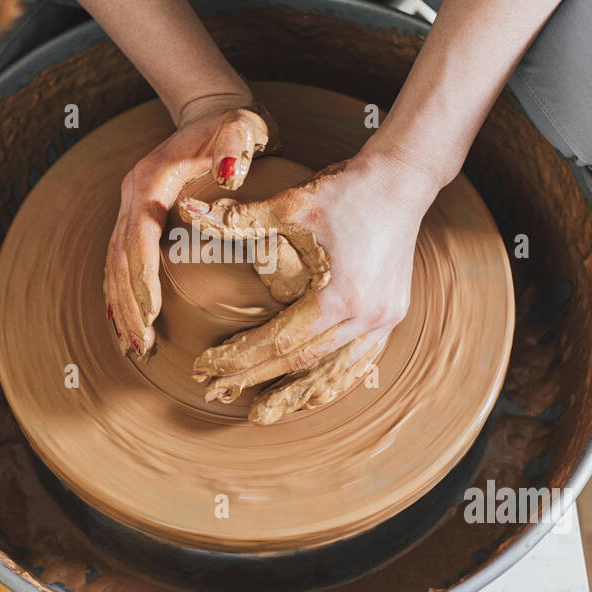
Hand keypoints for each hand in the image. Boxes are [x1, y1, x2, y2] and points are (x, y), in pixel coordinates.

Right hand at [104, 94, 273, 357]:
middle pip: (122, 257)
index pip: (140, 234)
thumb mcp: (242, 126)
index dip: (144, 275)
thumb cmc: (233, 124)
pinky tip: (128, 323)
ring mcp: (131, 206)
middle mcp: (133, 194)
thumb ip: (237, 143)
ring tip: (134, 345)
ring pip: (115, 264)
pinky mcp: (137, 217)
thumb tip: (231, 173)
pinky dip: (121, 294)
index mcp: (152, 178)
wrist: (212, 110)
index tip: (151, 312)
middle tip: (142, 343)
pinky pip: (121, 261)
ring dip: (122, 306)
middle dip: (130, 303)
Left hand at [178, 150, 436, 423]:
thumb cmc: (347, 189)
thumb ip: (239, 219)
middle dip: (256, 379)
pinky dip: (329, 380)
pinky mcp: (390, 315)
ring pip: (334, 372)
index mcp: (342, 295)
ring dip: (296, 394)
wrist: (402, 179)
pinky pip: (357, 362)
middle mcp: (367, 316)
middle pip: (303, 362)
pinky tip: (307, 394)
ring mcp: (383, 319)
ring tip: (260, 412)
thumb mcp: (291, 204)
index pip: (280, 341)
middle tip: (215, 392)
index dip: (240, 356)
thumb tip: (188, 210)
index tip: (205, 366)